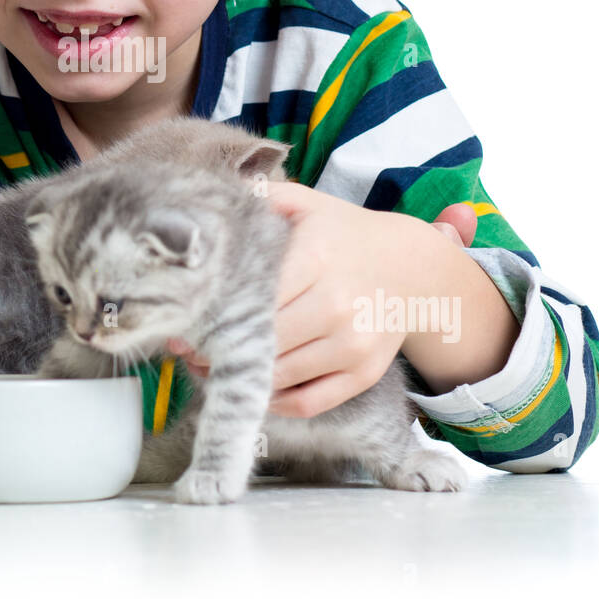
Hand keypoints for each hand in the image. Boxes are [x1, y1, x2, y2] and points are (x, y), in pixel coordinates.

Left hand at [165, 192, 477, 415]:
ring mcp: (353, 344)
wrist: (414, 268)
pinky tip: (252, 384)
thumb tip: (214, 195)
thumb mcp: (308, 204)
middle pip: (262, 339)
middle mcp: (337, 304)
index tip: (184, 316)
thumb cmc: (346, 234)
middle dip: (217, 347)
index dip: (213, 310)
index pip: (253, 295)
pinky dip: (274, 402)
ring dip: (239, 376)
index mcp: (317, 257)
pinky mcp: (363, 374)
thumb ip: (260, 196)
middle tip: (185, 345)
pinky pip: (308, 403)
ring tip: (207, 365)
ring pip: (280, 375)